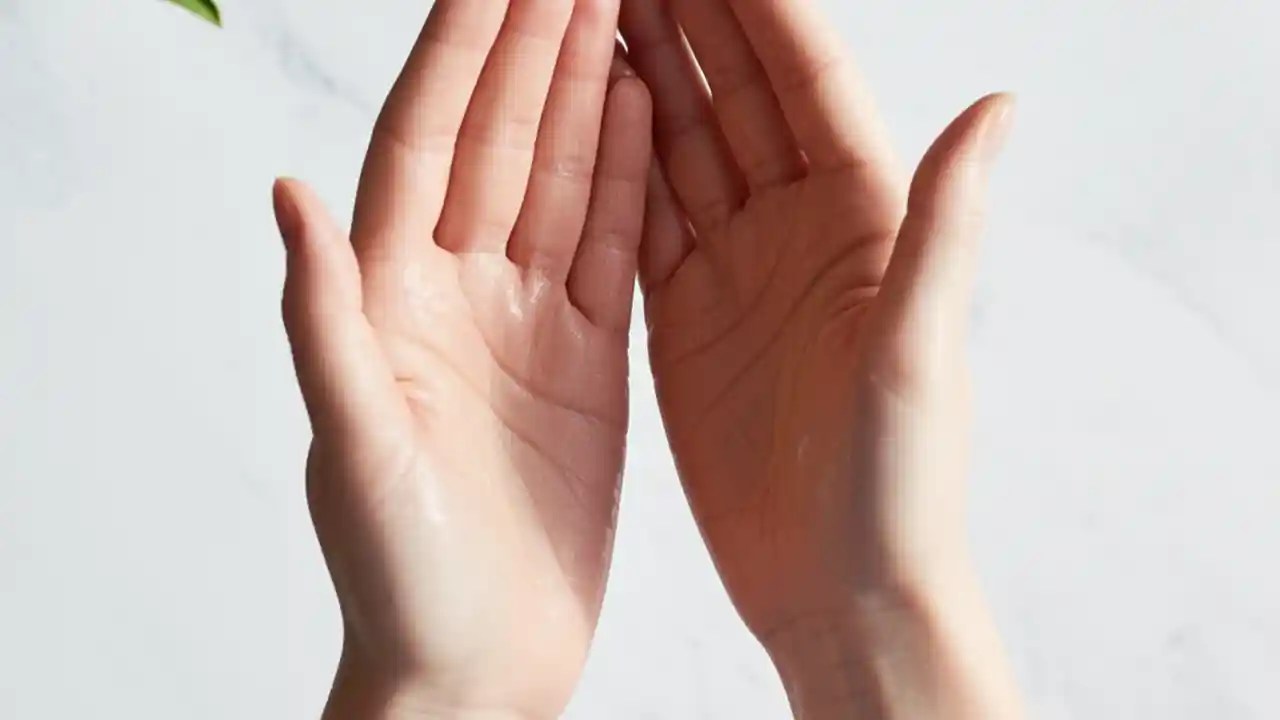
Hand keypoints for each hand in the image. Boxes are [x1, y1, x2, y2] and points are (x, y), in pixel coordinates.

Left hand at [274, 1, 650, 716]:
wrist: (474, 662)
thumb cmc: (398, 575)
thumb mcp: (352, 445)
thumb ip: (322, 319)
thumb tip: (286, 194)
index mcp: (390, 303)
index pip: (425, 144)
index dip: (460, 53)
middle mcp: (454, 296)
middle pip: (497, 142)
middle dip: (533, 44)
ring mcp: (524, 324)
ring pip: (558, 182)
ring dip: (581, 93)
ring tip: (613, 9)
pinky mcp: (583, 362)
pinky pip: (608, 250)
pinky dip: (626, 179)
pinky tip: (639, 114)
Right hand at [621, 0, 1019, 715]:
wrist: (839, 586)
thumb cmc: (899, 482)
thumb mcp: (920, 349)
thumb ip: (946, 223)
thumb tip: (1000, 104)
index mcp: (866, 220)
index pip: (807, 82)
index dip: (757, 8)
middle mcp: (800, 230)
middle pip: (738, 96)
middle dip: (690, 17)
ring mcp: (738, 270)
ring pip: (684, 146)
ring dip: (645, 72)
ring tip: (599, 6)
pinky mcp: (686, 318)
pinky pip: (644, 219)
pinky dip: (614, 163)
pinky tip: (586, 110)